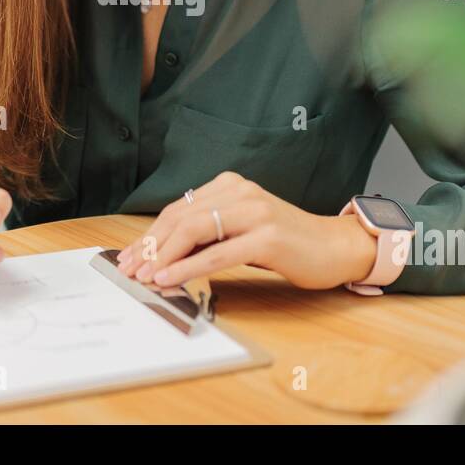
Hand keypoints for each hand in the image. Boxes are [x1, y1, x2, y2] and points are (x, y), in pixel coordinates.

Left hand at [113, 171, 377, 289]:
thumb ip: (210, 233)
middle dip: (149, 245)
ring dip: (162, 256)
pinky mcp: (267, 237)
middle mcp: (241, 191)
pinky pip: (216, 254)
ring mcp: (255, 212)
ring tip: (144, 276)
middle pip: (180, 217)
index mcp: (231, 185)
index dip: (150, 234)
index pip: (179, 208)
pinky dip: (187, 267)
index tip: (130, 255)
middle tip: (129, 268)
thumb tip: (164, 253)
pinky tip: (170, 278)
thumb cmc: (287, 242)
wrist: (336, 247)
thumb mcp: (243, 230)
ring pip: (194, 230)